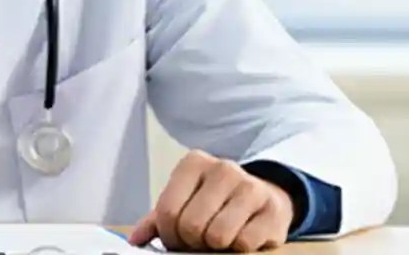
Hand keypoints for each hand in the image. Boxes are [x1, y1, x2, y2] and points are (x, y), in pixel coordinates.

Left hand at [129, 150, 294, 251]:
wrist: (264, 196)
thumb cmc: (215, 201)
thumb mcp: (185, 200)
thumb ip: (158, 218)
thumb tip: (135, 239)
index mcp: (193, 163)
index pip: (168, 211)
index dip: (169, 235)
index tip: (175, 238)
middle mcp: (223, 169)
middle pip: (192, 225)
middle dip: (191, 242)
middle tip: (198, 240)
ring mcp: (251, 187)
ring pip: (218, 236)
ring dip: (215, 246)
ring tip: (218, 237)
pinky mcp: (273, 210)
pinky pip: (244, 244)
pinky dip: (238, 248)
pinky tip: (240, 235)